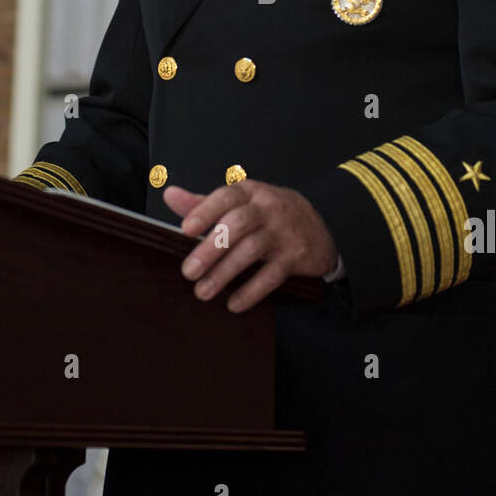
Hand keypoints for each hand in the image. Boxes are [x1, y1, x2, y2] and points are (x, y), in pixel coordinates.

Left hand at [163, 180, 336, 312]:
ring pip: (252, 251)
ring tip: (203, 292)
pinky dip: (252, 291)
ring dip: (225, 273)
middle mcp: (268, 208)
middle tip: (188, 271)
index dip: (204, 212)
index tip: (185, 230)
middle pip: (236, 225)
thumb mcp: (242, 202)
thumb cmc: (271, 213)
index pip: (225, 197)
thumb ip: (205, 203)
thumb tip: (170, 196)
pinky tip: (234, 303)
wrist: (325, 223)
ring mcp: (283, 232)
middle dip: (210, 249)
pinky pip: (272, 275)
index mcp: (250, 192)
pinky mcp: (296, 256)